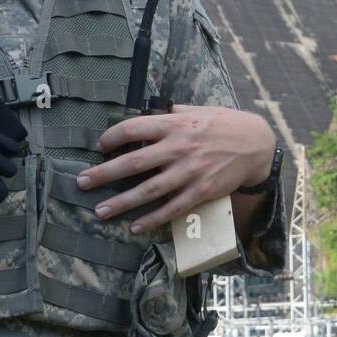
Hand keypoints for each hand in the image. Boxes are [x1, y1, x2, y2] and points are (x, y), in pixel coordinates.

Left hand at [82, 105, 274, 233]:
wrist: (255, 143)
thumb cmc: (223, 124)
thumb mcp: (196, 110)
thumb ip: (172, 113)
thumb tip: (149, 113)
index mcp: (174, 125)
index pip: (133, 129)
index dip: (112, 137)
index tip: (100, 146)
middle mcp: (178, 148)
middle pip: (133, 163)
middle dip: (104, 174)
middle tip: (82, 182)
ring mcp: (188, 172)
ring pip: (148, 190)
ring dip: (122, 202)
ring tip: (100, 211)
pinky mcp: (200, 192)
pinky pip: (172, 209)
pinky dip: (153, 219)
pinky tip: (135, 226)